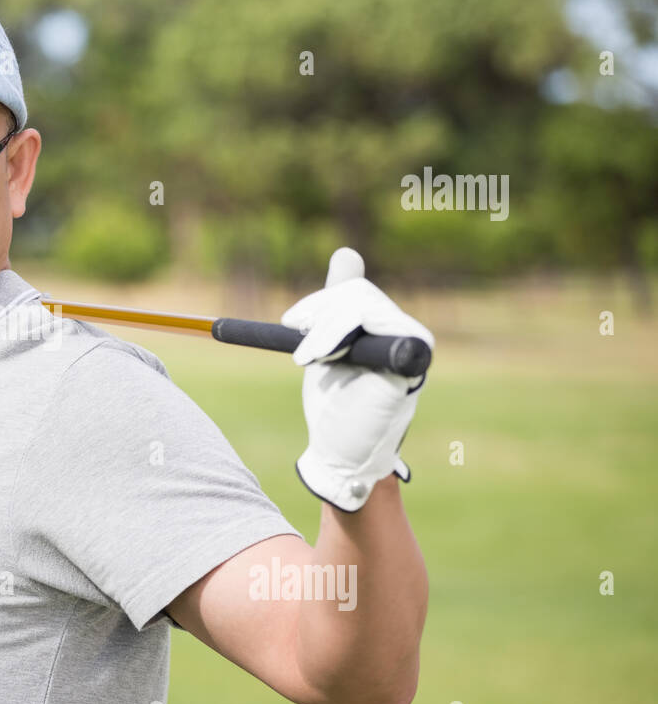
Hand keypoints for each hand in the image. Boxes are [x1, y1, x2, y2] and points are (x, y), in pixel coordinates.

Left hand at [280, 247, 433, 512]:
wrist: (337, 451)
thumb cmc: (334, 402)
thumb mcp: (327, 344)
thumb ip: (337, 305)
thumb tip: (347, 252)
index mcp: (387, 327)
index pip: (354, 290)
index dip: (319, 303)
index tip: (291, 324)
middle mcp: (406, 333)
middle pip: (358, 293)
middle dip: (318, 316)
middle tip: (298, 351)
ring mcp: (411, 348)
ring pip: (363, 305)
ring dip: (324, 331)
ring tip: (308, 361)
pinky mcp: (408, 366)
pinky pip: (379, 326)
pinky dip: (340, 336)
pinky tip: (325, 361)